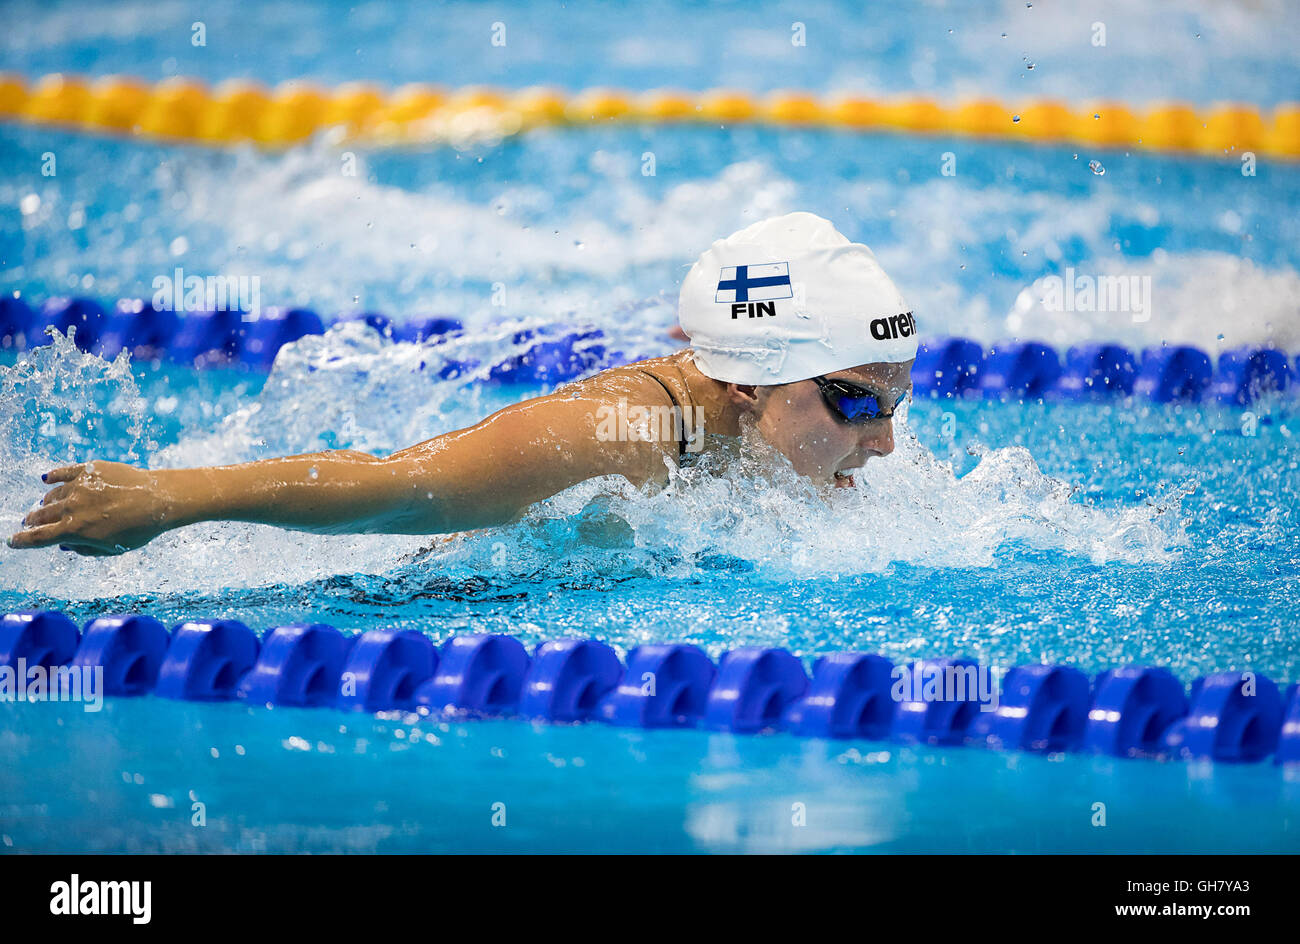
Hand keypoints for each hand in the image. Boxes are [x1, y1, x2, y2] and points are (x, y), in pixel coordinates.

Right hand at [7, 461, 170, 555]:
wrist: (159, 499)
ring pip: (52, 495)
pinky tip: (47, 479)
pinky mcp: (89, 470)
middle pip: (42, 516)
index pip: (39, 537)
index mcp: (75, 530)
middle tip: (29, 522)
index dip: (22, 541)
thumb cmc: (139, 529)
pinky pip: (64, 472)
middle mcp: (72, 507)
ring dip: (46, 503)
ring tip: (44, 506)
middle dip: (32, 521)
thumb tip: (65, 545)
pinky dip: (53, 476)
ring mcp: (79, 487)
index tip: (12, 541)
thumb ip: (84, 549)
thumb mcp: (111, 548)